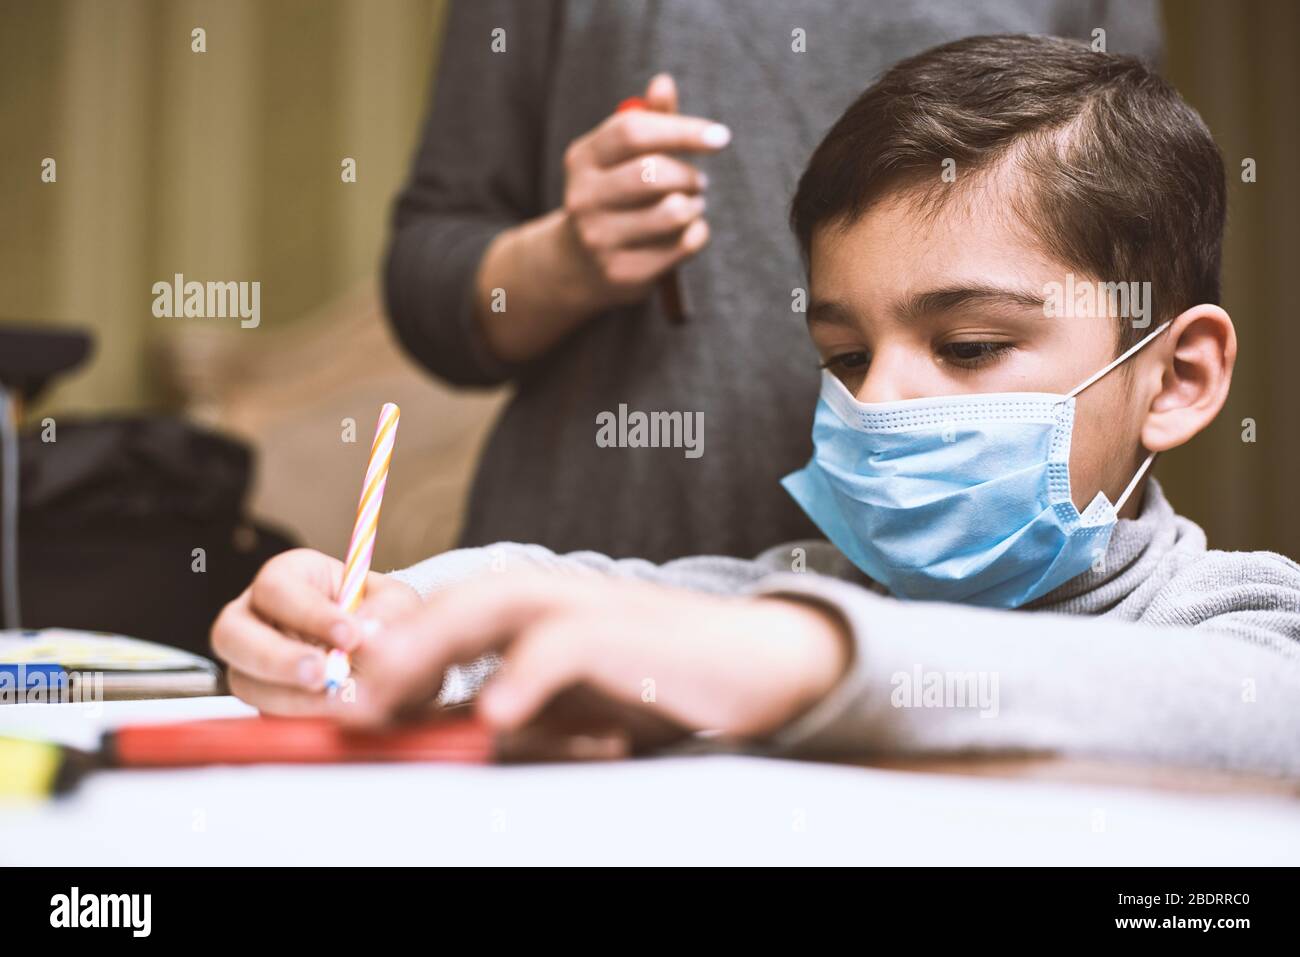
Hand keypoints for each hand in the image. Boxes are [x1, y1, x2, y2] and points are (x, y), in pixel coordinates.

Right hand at [210, 548, 421, 713]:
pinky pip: (265, 713)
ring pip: (244, 681)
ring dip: (287, 696)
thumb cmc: (387, 618)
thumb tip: (366, 645)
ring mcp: (252, 660)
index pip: (276, 588)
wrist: (395, 655)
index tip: (351, 636)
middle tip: (322, 676)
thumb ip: (382, 619)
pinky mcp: (265, 699)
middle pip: (232, 634)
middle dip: (277, 658)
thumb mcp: (394, 607)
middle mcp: (256, 615)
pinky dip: (297, 718)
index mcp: (288, 576)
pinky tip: (331, 717)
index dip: (309, 614)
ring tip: (335, 698)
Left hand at [339, 572, 851, 745]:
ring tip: (387, 700)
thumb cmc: (672, 686)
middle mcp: (558, 596)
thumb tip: (473, 735)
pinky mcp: (629, 631)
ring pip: (495, 603)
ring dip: (432, 648)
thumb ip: (530, 710)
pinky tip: (495, 712)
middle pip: (457, 602)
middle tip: (347, 708)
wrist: (763, 666)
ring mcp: (593, 605)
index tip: (352, 709)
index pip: (451, 618)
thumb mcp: (584, 706)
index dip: (394, 656)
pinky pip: (565, 643)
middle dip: (394, 651)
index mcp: (542, 610)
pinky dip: (525, 673)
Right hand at [559, 73, 725, 304]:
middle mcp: (583, 198)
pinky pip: (683, 245)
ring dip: (695, 206)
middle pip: (655, 173)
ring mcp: (599, 239)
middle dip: (690, 175)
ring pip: (673, 212)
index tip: (720, 137)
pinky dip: (697, 233)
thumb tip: (663, 82)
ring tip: (691, 205)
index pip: (634, 131)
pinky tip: (686, 231)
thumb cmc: (613, 195)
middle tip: (700, 181)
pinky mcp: (623, 273)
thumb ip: (647, 120)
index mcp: (582, 158)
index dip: (682, 130)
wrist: (578, 264)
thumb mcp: (620, 156)